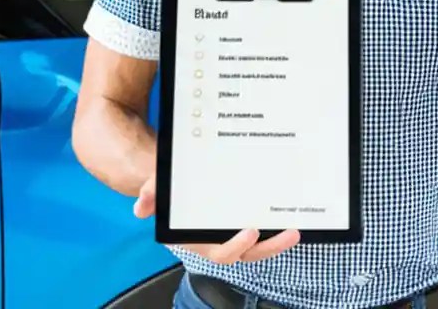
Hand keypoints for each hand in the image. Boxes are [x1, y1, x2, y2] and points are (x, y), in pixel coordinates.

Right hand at [133, 174, 300, 263]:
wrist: (176, 183)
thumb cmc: (168, 190)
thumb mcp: (157, 187)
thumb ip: (150, 195)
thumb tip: (141, 208)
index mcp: (197, 240)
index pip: (219, 252)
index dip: (236, 246)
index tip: (250, 232)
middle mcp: (216, 242)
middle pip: (247, 254)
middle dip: (268, 247)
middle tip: (288, 233)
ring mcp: (231, 235)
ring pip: (258, 248)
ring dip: (277, 242)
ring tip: (295, 231)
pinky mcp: (243, 226)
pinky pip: (262, 234)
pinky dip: (275, 230)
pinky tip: (291, 219)